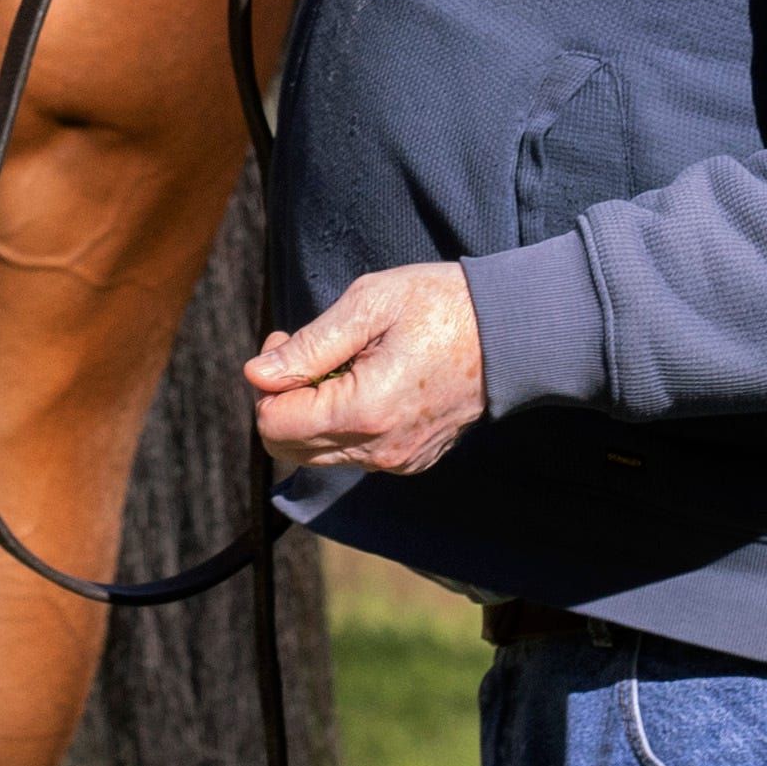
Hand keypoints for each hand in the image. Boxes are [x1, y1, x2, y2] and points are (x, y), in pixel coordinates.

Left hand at [249, 264, 484, 474]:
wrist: (510, 331)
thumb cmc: (439, 306)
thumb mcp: (367, 305)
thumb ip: (308, 346)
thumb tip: (256, 376)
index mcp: (365, 411)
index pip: (274, 425)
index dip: (267, 380)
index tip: (288, 339)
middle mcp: (380, 450)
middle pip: (289, 447)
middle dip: (282, 397)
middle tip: (305, 347)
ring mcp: (398, 460)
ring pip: (318, 452)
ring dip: (311, 409)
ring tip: (340, 360)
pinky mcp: (411, 459)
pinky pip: (352, 452)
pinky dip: (341, 421)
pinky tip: (364, 379)